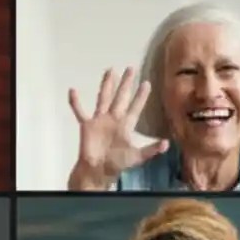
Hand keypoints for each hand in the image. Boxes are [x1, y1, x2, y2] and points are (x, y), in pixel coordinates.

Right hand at [68, 68, 169, 189]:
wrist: (98, 170)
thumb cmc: (117, 164)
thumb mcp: (137, 157)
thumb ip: (151, 150)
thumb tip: (167, 144)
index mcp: (125, 125)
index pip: (136, 107)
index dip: (141, 96)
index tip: (146, 83)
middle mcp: (114, 119)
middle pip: (121, 97)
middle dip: (126, 84)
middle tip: (130, 69)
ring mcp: (100, 120)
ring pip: (104, 98)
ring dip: (106, 85)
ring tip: (110, 71)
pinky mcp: (87, 125)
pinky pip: (80, 111)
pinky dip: (76, 103)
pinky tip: (73, 91)